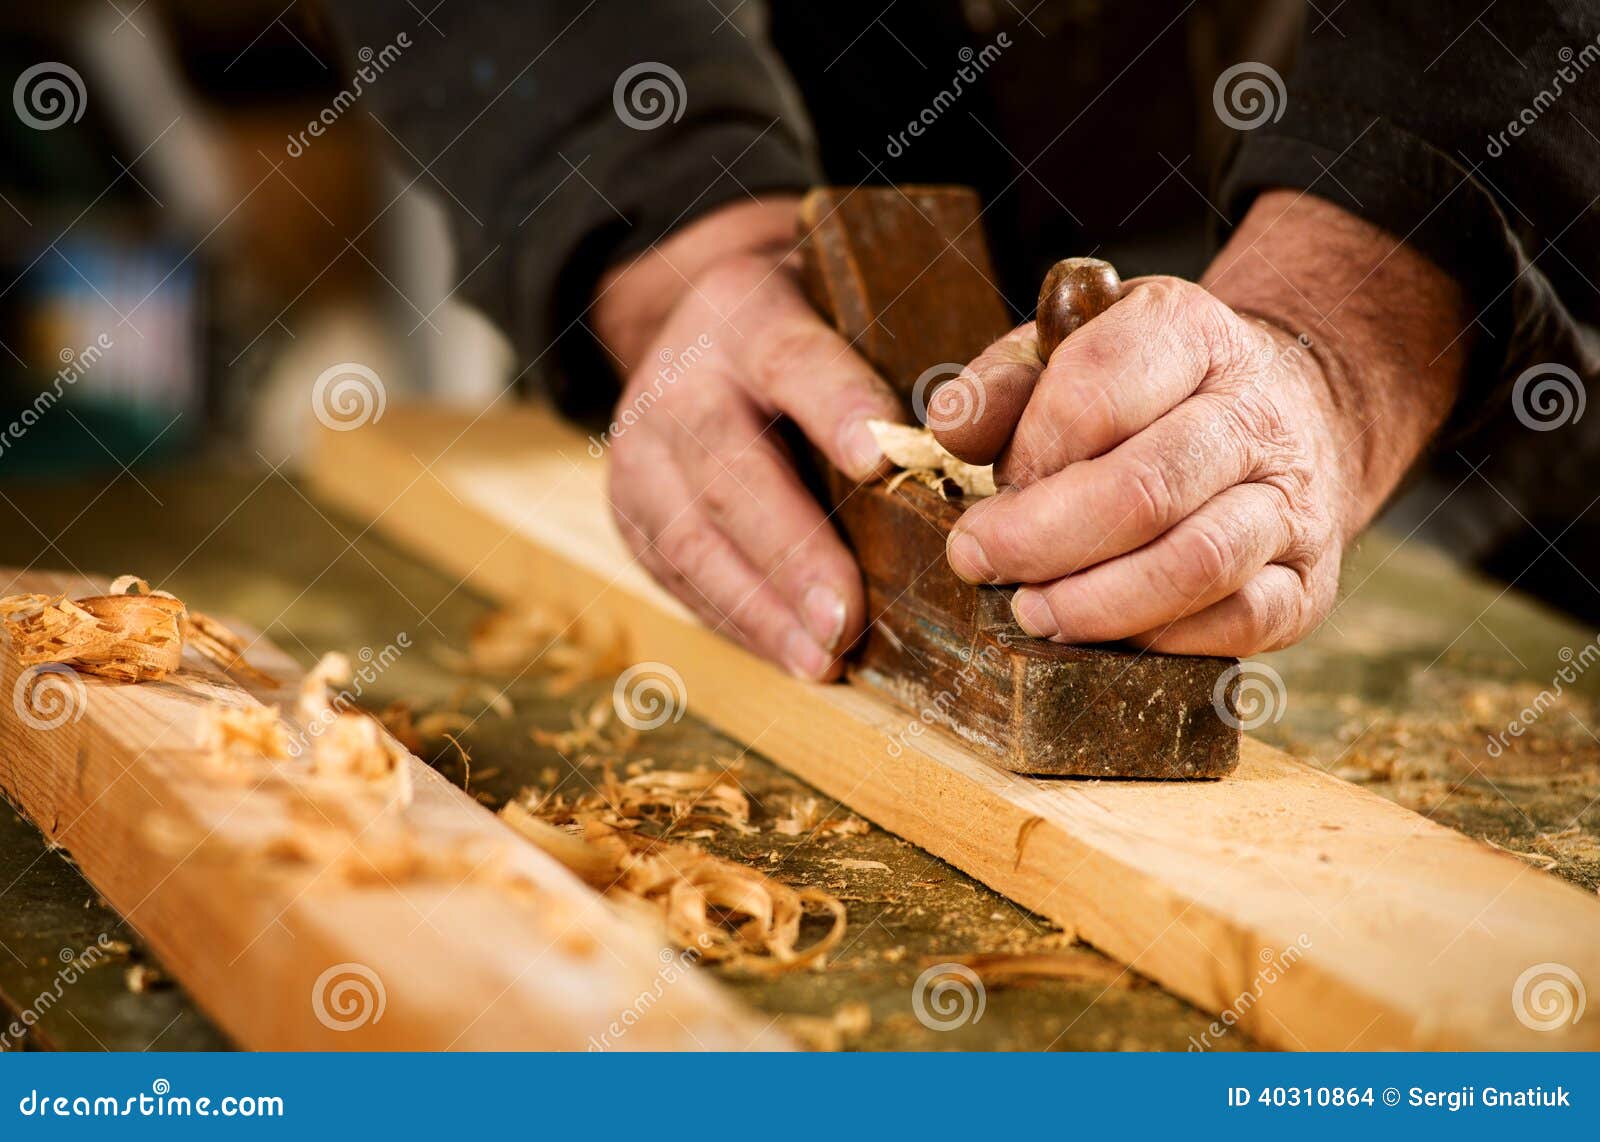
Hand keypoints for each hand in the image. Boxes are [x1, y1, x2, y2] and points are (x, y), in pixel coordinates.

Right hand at [593, 199, 900, 679]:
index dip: (833, 407)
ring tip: (822, 658)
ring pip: (689, 537)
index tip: (880, 461)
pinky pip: (678, 575)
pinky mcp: (630, 510)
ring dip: (761, 608)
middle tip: (846, 616)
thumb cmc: (809, 333)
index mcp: (748, 315)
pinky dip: (738, 621)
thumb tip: (972, 445)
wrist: (700, 334)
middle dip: (791, 551)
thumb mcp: (847, 312)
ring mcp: (642, 450)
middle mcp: (681, 381)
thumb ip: (900, 361)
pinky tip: (791, 654)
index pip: (790, 357)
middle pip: (727, 469)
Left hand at [931, 191, 1468, 656]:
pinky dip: (1159, 638)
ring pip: (1195, 563)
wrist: (1288, 412)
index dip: (1031, 450)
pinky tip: (1103, 632)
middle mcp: (1255, 414)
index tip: (994, 481)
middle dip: (1040, 539)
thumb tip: (950, 426)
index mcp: (1191, 333)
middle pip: (1143, 489)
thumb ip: (1004, 384)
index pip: (1098, 391)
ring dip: (1094, 602)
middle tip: (977, 559)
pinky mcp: (1308, 581)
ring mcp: (1291, 502)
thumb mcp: (1072, 350)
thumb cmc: (1151, 389)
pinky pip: (1237, 622)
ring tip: (1030, 610)